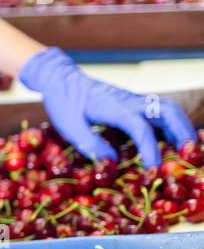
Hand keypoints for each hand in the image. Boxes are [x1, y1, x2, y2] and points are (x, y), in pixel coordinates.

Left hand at [20, 48, 194, 167]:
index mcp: (113, 108)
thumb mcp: (69, 127)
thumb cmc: (63, 103)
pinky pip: (160, 111)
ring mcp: (134, 100)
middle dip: (181, 133)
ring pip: (168, 108)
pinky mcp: (134, 102)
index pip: (140, 127)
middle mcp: (129, 101)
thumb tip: (112, 163)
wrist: (61, 79)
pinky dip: (172, 125)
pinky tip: (172, 141)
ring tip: (186, 150)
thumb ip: (91, 144)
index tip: (152, 170)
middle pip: (167, 111)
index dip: (149, 149)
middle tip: (188, 156)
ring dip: (181, 127)